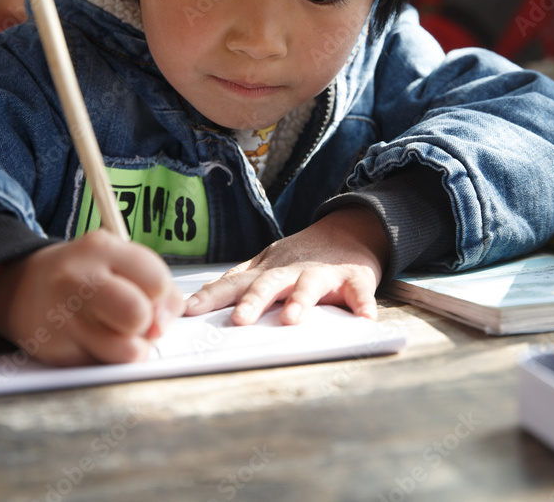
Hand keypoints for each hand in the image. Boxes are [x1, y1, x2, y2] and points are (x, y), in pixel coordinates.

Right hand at [0, 230, 183, 365]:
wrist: (21, 289)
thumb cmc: (85, 275)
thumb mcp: (118, 260)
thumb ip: (155, 285)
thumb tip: (163, 325)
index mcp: (101, 249)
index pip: (157, 281)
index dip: (164, 298)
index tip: (152, 299)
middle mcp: (78, 280)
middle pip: (139, 315)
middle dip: (148, 324)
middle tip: (136, 321)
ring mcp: (63, 318)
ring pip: (127, 351)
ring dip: (133, 348)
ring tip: (118, 333)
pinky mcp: (56, 352)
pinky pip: (106, 367)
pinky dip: (108, 359)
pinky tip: (93, 340)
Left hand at [184, 205, 389, 324]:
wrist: (347, 233)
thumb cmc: (299, 258)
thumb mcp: (264, 264)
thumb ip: (237, 281)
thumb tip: (198, 299)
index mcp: (266, 272)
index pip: (232, 285)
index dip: (210, 298)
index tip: (188, 312)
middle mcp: (290, 271)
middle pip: (268, 285)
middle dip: (253, 301)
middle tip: (239, 320)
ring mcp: (322, 274)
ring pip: (309, 287)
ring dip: (300, 301)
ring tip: (292, 318)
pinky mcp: (354, 279)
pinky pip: (358, 292)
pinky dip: (362, 304)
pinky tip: (365, 319)